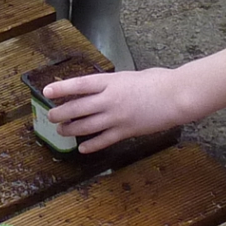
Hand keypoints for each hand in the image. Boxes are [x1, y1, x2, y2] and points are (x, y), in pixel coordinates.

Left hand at [43, 68, 178, 152]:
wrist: (178, 96)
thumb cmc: (159, 81)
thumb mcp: (130, 76)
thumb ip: (113, 83)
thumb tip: (100, 89)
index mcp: (111, 82)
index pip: (79, 85)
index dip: (61, 88)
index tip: (46, 91)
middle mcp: (109, 99)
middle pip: (76, 108)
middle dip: (60, 114)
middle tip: (51, 116)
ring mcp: (116, 117)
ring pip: (85, 126)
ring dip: (70, 130)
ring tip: (62, 131)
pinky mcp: (125, 131)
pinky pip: (103, 140)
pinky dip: (90, 145)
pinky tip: (82, 149)